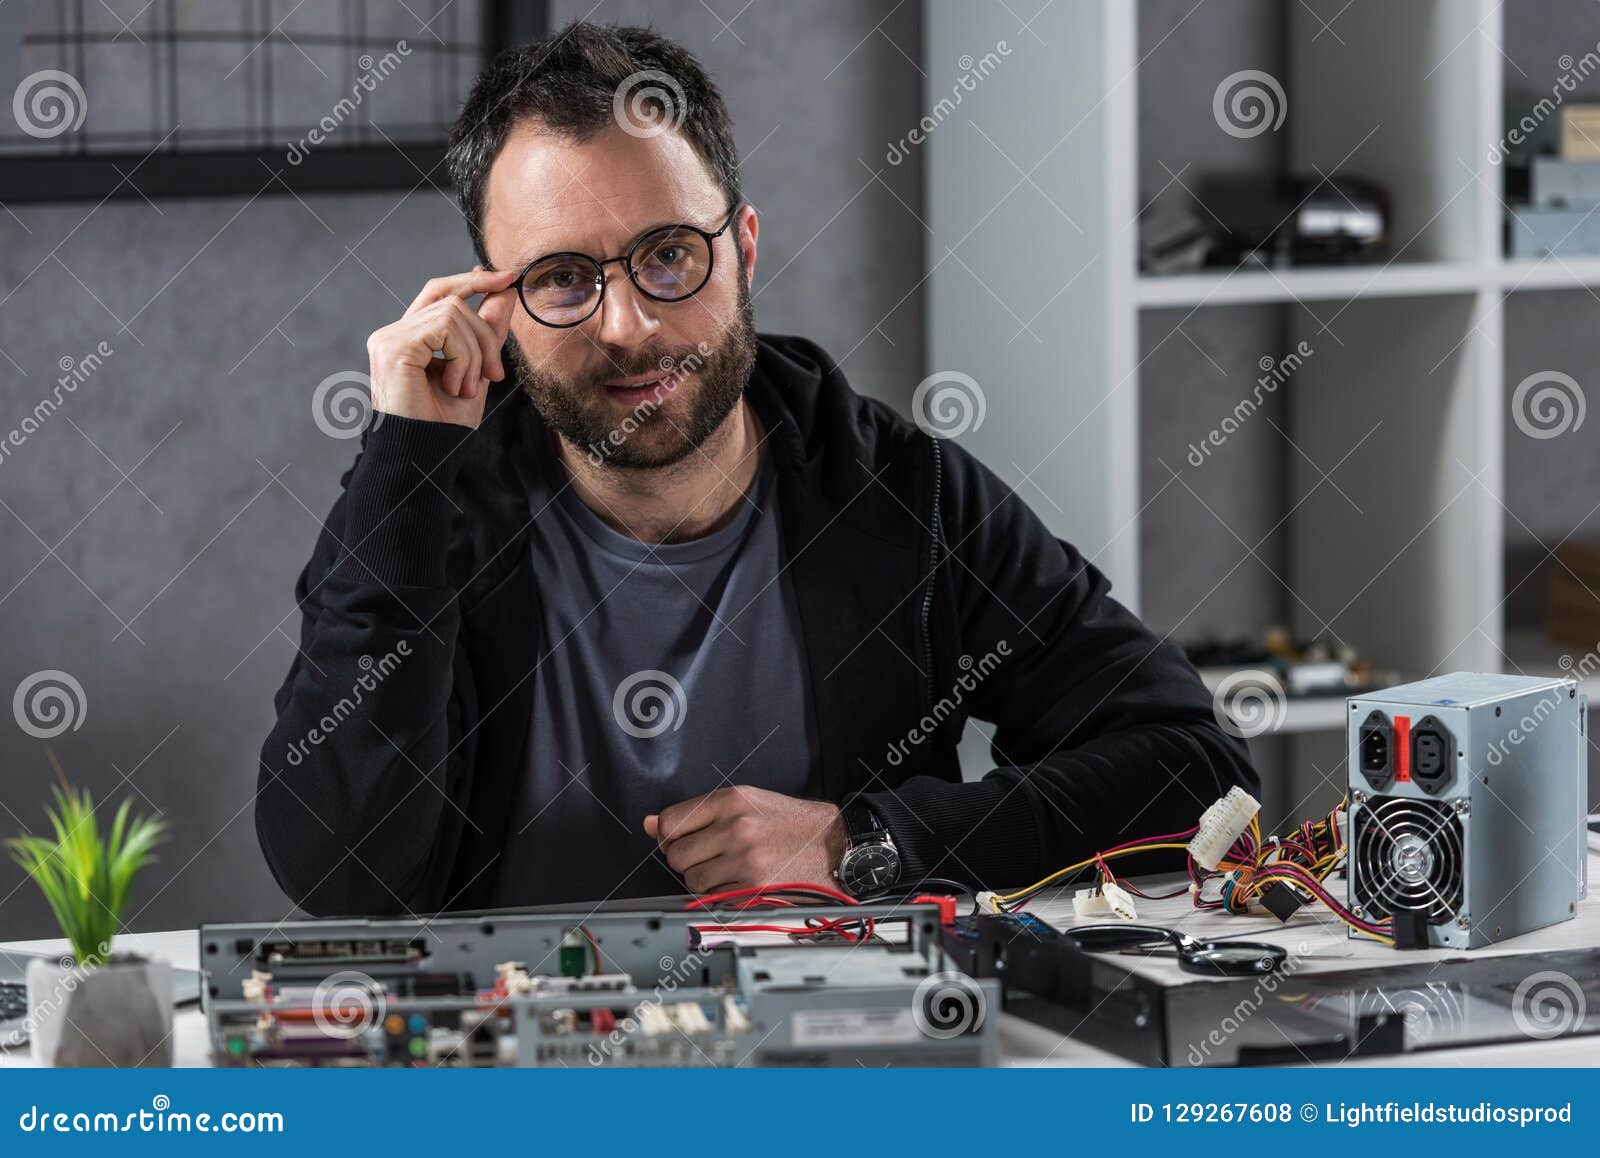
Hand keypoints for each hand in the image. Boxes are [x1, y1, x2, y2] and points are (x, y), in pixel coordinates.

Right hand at [364, 265, 518, 428]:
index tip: (508, 278)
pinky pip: (444, 329)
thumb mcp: (477, 371)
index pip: (440, 292)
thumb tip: (506, 292)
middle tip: (495, 374)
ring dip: (475, 354)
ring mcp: (389, 338)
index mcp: (410, 338)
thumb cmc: (445, 424)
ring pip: (453, 313)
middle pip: (453, 301)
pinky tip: (455, 385)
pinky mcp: (393, 347)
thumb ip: (487, 332)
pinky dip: (462, 358)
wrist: (425, 457)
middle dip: (486, 334)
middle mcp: (394, 334)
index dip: (473, 281)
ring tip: (467, 388)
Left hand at [644, 786, 847, 894]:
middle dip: (689, 860)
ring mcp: (746, 860)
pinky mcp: (755, 889)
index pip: (670, 822)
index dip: (669, 836)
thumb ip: (698, 813)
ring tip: (732, 869)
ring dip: (706, 881)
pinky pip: (715, 900)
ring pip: (693, 881)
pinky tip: (744, 883)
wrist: (836, 845)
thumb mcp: (748, 802)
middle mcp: (737, 828)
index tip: (681, 840)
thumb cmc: (793, 823)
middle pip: (677, 855)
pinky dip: (723, 897)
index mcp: (733, 801)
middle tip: (713, 857)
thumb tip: (650, 824)